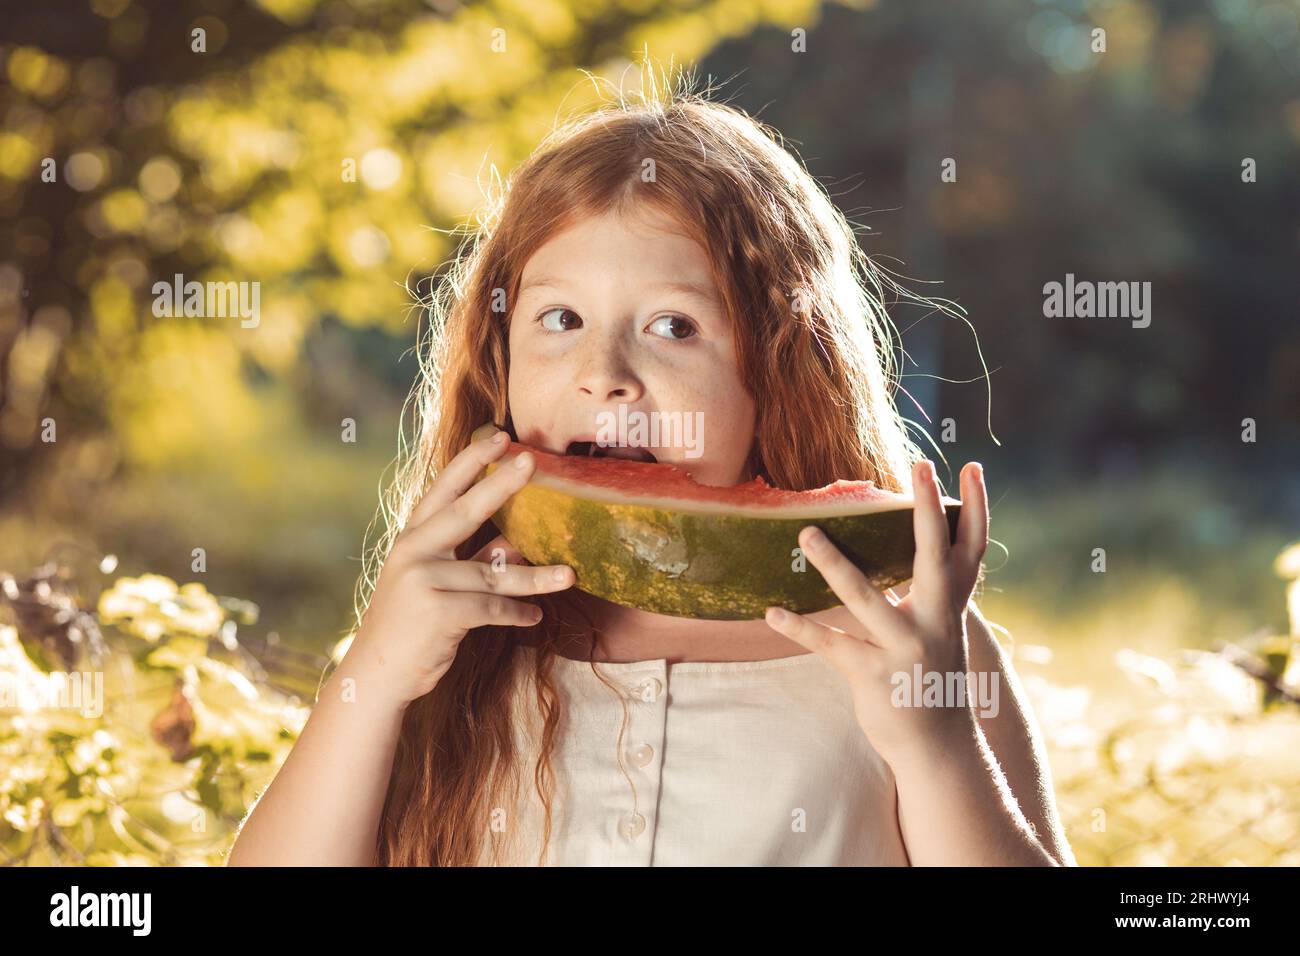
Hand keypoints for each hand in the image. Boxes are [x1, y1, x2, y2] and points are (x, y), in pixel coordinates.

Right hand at [343, 426, 574, 706]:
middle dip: (501, 485)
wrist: (378, 673)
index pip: (443, 489)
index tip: (500, 437)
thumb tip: (519, 543)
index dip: (471, 461)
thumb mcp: (437, 583)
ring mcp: (423, 581)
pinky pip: (491, 608)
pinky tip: (534, 617)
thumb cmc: (413, 625)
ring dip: (536, 578)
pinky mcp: (438, 612)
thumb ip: (472, 560)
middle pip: (465, 511)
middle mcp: (413, 552)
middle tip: (532, 461)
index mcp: (412, 538)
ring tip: (570, 575)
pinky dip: (516, 613)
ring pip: (493, 574)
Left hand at [764, 459, 989, 769]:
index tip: (969, 466)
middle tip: (919, 466)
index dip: (975, 508)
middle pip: (933, 558)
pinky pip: (830, 645)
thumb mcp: (941, 629)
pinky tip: (772, 613)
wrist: (938, 748)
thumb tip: (914, 541)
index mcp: (952, 607)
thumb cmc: (930, 676)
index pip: (972, 548)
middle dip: (928, 512)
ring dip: (833, 564)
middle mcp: (935, 623)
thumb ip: (931, 590)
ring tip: (806, 532)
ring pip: (865, 598)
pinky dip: (799, 628)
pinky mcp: (873, 677)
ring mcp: (904, 649)